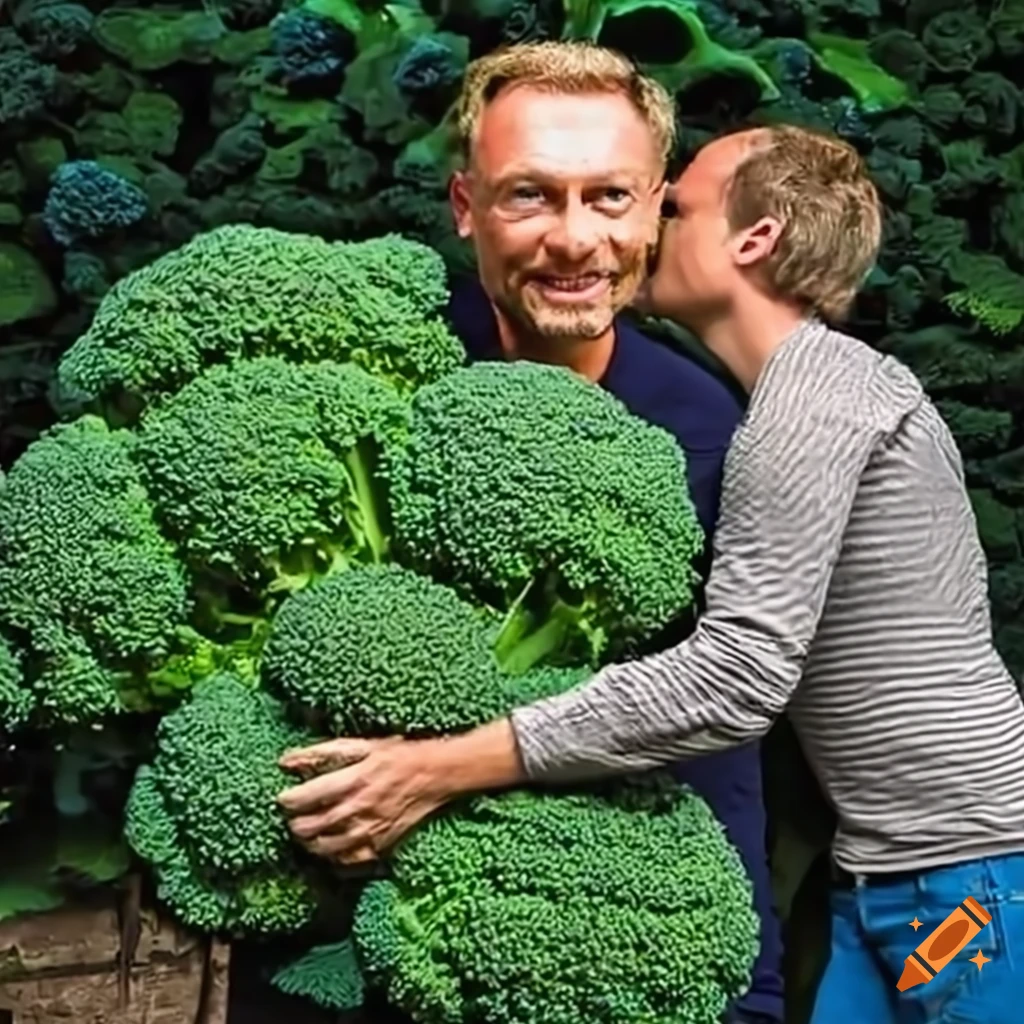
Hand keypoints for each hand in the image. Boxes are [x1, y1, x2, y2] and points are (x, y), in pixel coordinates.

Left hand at [276, 735, 451, 864]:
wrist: (435, 776)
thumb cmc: (397, 756)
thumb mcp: (361, 745)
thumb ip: (321, 752)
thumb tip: (285, 761)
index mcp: (352, 780)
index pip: (304, 799)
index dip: (286, 801)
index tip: (283, 798)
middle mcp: (358, 810)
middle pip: (309, 827)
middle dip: (293, 823)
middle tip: (293, 816)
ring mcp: (368, 832)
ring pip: (323, 848)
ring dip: (308, 841)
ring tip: (308, 831)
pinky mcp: (380, 847)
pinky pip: (346, 861)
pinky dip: (332, 857)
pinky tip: (330, 846)